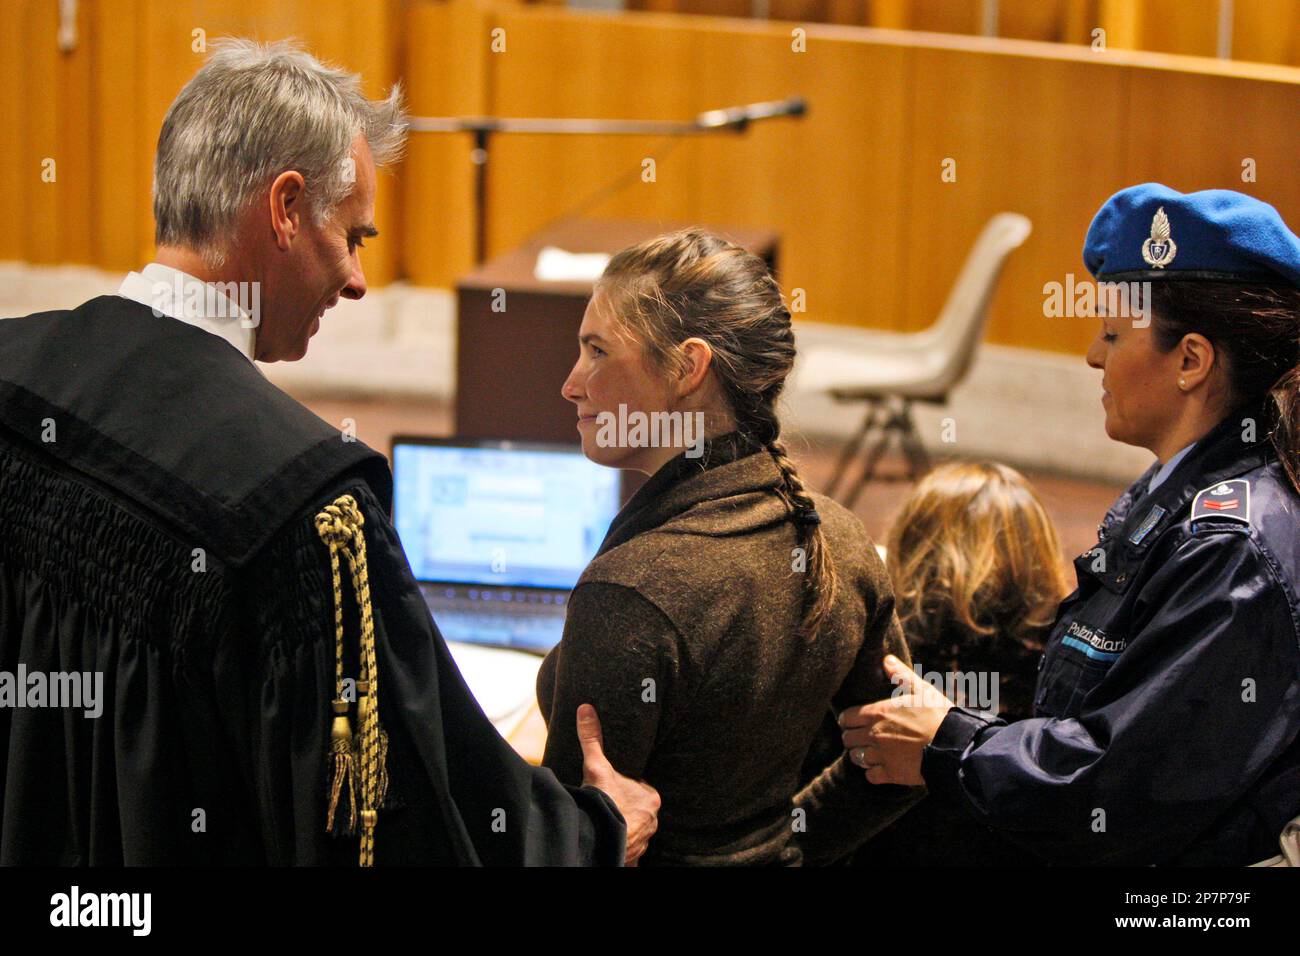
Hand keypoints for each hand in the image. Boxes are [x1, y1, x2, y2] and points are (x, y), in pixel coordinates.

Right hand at [577, 703, 659, 865]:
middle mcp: (653, 820)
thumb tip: (586, 709)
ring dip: (626, 828)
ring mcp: (645, 840)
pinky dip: (625, 849)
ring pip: (637, 830)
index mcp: (651, 798)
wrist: (597, 838)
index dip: (626, 787)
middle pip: (639, 810)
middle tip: (608, 804)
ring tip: (609, 823)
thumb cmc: (602, 801)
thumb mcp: (596, 766)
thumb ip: (592, 738)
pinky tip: (615, 844)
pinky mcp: (634, 856)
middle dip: (626, 808)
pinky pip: (632, 852)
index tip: (614, 787)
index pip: (641, 789)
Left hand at [838, 655, 952, 785]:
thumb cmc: (939, 715)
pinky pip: (870, 776)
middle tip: (861, 737)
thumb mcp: (921, 691)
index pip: (846, 718)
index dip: (847, 719)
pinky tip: (882, 768)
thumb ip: (901, 676)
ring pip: (855, 758)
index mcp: (878, 713)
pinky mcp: (891, 774)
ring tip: (870, 752)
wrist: (954, 746)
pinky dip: (873, 773)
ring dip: (861, 755)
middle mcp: (874, 735)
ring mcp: (881, 756)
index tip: (852, 721)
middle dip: (852, 737)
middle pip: (847, 739)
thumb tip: (887, 659)